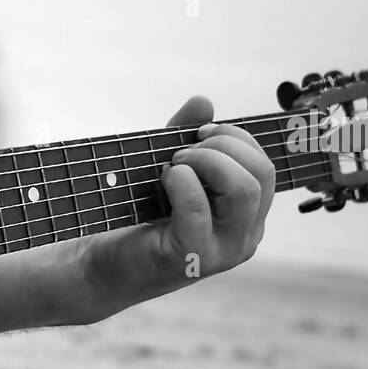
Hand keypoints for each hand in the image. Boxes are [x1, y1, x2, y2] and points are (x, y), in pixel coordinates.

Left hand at [79, 96, 274, 314]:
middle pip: (261, 174)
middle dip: (224, 146)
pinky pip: (198, 209)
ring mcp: (221, 251)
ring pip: (243, 190)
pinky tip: (164, 179)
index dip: (236, 139)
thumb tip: (204, 102)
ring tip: (174, 164)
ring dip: (207, 161)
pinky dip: (181, 182)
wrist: (102, 266)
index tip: (199, 133)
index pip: (264, 167)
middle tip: (184, 149)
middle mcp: (244, 237)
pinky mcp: (191, 257)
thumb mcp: (171, 171)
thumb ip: (189, 138)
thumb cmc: (138, 218)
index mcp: (248, 217)